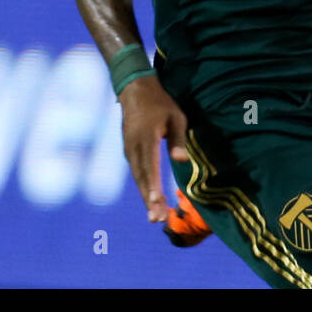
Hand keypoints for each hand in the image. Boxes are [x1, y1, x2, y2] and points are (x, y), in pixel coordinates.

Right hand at [120, 75, 189, 221]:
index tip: (155, 202)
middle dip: (149, 200)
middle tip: (157, 220)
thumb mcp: (175, 117)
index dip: (152, 185)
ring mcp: (129, 150)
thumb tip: (181, 161)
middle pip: (142, 178)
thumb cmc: (160, 104)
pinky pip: (137, 172)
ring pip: (138, 178)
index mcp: (146, 138)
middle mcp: (134, 147)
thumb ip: (177, 139)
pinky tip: (152, 199)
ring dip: (146, 197)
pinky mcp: (129, 151)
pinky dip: (144, 187)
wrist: (135, 91)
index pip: (150, 166)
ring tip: (157, 216)